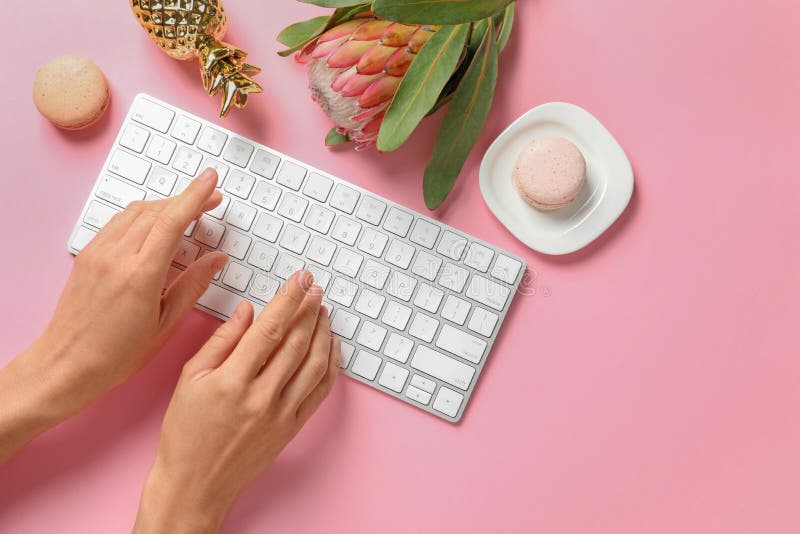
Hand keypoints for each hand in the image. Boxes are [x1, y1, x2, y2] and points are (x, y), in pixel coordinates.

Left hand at [0, 168, 225, 461]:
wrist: (67, 364)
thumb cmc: (117, 354)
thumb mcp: (166, 324)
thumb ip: (194, 285)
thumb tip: (217, 259)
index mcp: (141, 275)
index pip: (173, 221)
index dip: (196, 196)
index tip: (212, 180)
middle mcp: (117, 256)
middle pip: (157, 210)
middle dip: (187, 199)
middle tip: (212, 200)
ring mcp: (98, 253)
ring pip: (137, 211)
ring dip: (165, 205)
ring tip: (187, 211)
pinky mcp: (87, 255)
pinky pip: (118, 222)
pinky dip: (142, 215)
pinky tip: (155, 225)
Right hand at [134, 271, 340, 533]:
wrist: (195, 483)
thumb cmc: (186, 430)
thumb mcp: (190, 378)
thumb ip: (222, 341)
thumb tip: (247, 310)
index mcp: (232, 380)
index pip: (270, 329)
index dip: (289, 300)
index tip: (300, 280)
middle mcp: (261, 396)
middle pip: (296, 343)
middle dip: (309, 310)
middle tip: (315, 289)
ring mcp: (280, 413)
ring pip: (313, 364)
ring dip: (323, 333)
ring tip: (323, 312)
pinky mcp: (292, 427)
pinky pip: (320, 391)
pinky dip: (330, 365)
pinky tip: (331, 347)